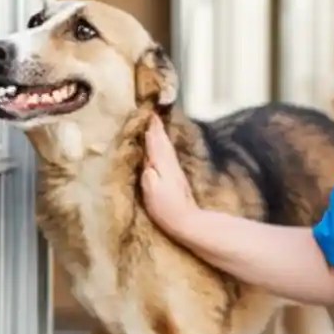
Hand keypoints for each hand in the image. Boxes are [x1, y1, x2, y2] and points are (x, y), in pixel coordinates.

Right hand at [140, 116, 199, 236]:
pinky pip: (167, 155)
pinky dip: (164, 146)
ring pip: (166, 147)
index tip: (148, 112)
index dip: (151, 128)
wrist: (187, 220)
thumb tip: (146, 160)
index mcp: (162, 164)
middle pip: (162, 141)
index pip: (155, 142)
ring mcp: (175, 170)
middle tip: (151, 113)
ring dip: (161, 135)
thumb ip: (149, 173)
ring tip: (155, 125)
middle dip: (156, 127)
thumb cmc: (166, 208)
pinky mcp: (176, 177)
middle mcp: (170, 163)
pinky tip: (162, 147)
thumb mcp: (152, 191)